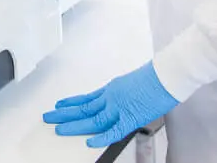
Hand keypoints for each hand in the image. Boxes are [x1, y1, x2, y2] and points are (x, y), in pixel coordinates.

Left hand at [42, 62, 178, 147]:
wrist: (168, 73)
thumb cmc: (156, 76)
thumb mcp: (132, 83)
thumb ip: (123, 93)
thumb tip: (122, 99)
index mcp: (112, 88)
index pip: (87, 98)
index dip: (72, 103)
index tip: (60, 105)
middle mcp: (111, 96)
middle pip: (84, 108)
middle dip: (64, 113)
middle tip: (48, 116)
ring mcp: (119, 106)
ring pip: (92, 118)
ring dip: (74, 124)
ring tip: (58, 128)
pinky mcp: (130, 116)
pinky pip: (113, 130)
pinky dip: (101, 137)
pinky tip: (88, 141)